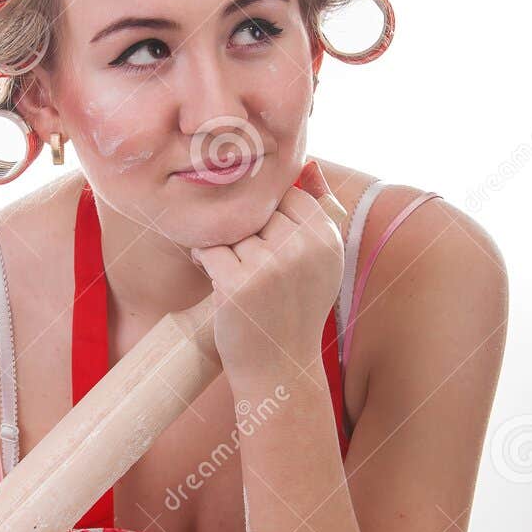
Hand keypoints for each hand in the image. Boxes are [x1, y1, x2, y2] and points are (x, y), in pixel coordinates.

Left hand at [192, 161, 347, 382]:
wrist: (279, 368)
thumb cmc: (295, 310)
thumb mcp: (322, 261)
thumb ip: (318, 210)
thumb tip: (307, 163)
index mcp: (327, 238)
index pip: (285, 194)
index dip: (269, 217)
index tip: (269, 244)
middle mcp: (303, 248)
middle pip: (256, 210)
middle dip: (246, 232)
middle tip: (251, 263)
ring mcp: (270, 266)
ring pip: (231, 229)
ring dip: (225, 247)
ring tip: (238, 275)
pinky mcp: (238, 284)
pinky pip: (209, 249)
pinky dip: (205, 261)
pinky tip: (218, 280)